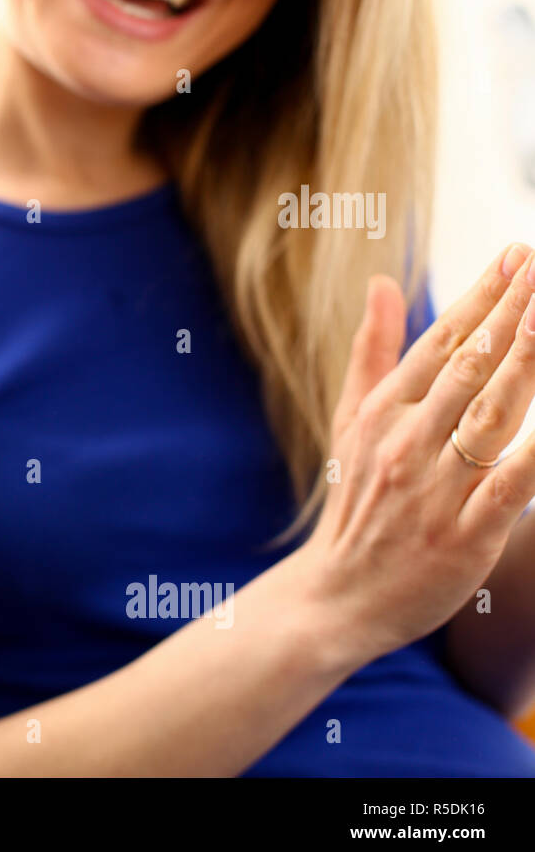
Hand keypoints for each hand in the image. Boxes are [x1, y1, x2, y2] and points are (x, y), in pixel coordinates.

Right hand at [298, 241, 534, 662]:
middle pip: (470, 366)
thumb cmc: (354, 504)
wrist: (336, 596)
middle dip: (512, 313)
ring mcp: (434, 488)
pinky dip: (533, 456)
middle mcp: (406, 442)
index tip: (515, 254)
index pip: (440, 342)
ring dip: (526, 362)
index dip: (481, 296)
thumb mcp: (351, 423)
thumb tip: (383, 282)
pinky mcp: (463, 535)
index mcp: (382, 412)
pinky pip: (510, 486)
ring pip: (492, 415)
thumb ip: (372, 351)